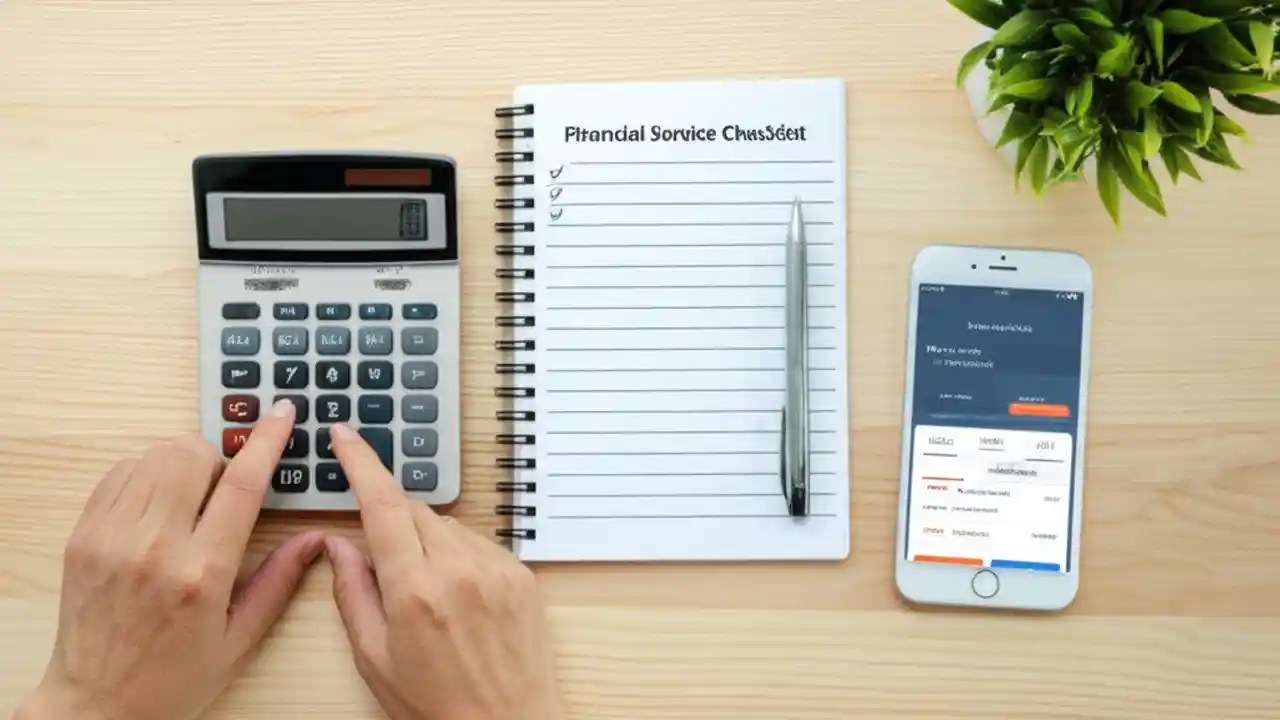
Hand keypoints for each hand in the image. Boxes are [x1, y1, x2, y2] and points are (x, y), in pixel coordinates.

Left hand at [18, 400, 323, 719]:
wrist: (96, 706)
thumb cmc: (173, 679)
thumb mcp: (239, 639)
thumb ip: (278, 581)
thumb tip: (315, 538)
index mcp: (202, 574)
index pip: (242, 485)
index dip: (267, 441)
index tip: (282, 413)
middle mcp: (155, 547)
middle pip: (192, 455)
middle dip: (218, 455)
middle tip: (226, 484)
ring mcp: (112, 538)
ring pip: (154, 456)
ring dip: (182, 462)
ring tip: (191, 495)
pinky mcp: (83, 536)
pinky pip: (119, 474)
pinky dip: (145, 473)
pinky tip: (158, 503)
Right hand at [324, 423, 562, 719]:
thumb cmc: (435, 705)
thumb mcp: (374, 657)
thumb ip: (351, 593)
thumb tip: (337, 544)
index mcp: (413, 589)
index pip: (381, 504)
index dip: (360, 462)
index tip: (344, 436)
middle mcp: (458, 569)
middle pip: (414, 510)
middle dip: (390, 520)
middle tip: (385, 562)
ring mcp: (495, 568)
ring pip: (447, 525)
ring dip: (427, 540)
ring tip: (427, 595)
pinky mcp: (520, 574)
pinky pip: (479, 542)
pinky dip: (459, 555)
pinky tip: (458, 597)